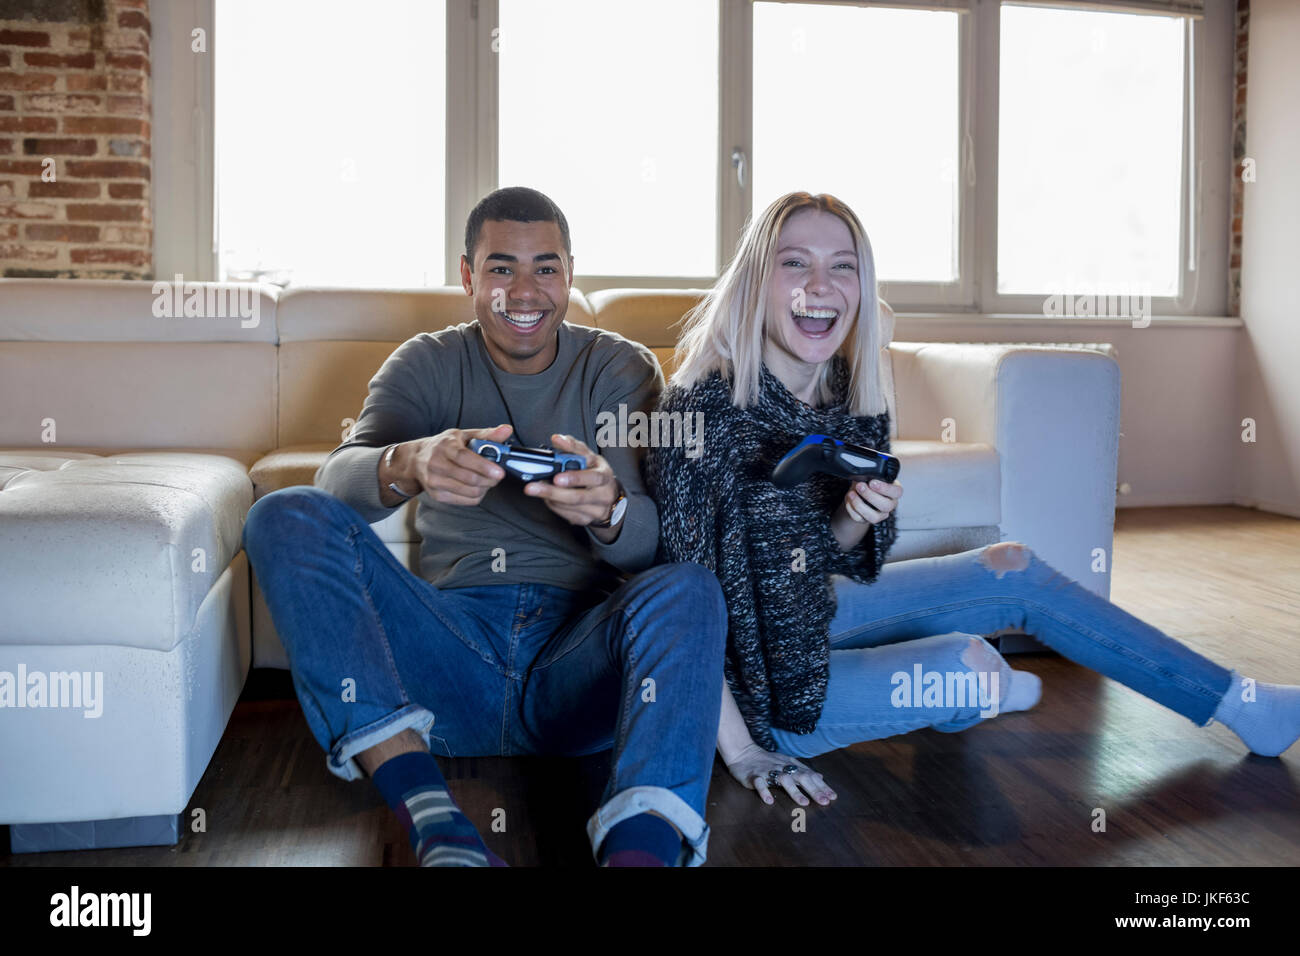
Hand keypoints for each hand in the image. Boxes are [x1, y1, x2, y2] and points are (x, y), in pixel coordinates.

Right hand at [397, 423, 512, 504]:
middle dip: (489, 479)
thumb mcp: (463, 435)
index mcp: (445, 446)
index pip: (464, 458)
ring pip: (469, 492)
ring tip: (488, 480)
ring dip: (485, 488)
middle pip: (469, 478)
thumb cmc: (444, 446)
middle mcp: (436, 464)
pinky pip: (466, 501)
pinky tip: (478, 487)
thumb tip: (507, 429)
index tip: (499, 472)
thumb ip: (487, 434)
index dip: (483, 466)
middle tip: (498, 475)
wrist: (416, 460)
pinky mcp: (437, 495)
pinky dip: (477, 495)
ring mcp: (435, 482)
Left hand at [522, 433, 619, 526]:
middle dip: (553, 492)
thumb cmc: (595, 472)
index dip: (575, 478)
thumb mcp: (589, 456)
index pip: (592, 477)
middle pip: (578, 497)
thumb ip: (573, 446)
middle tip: (533, 487)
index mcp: (605, 475)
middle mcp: (604, 495)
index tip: (556, 477)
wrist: (608, 495)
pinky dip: (553, 505)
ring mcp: (596, 510)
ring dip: (550, 498)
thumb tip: (557, 439)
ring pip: (569, 507)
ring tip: (535, 489)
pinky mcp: (586, 520)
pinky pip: (566, 515)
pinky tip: (547, 497)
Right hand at [725, 743, 835, 806]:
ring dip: (794, 791)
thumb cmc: (767, 761)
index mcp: (790, 765)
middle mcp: (782, 767)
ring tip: (804, 803)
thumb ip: (803, 770)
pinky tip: (769, 801)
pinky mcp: (754, 776)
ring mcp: (768, 771)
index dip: (821, 786)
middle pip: (800, 777)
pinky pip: (759, 783)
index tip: (833, 797)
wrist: (743, 752)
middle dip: (813, 789)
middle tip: (825, 801)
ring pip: (783, 779)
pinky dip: (764, 791)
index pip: (809, 775)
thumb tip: (821, 777)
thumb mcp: (787, 763)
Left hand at [840, 477, 902, 524]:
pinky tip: (849, 499)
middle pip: (886, 506)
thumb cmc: (868, 482)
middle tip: (860, 486)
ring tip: (851, 493)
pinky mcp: (866, 520)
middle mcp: (889, 505)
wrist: (859, 492)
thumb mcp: (871, 476)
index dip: (885, 488)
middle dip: (870, 496)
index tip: (872, 482)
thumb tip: (864, 472)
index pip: (897, 492)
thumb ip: (871, 474)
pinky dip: (851, 508)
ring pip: (874, 517)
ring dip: (860, 504)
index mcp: (894, 492)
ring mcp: (879, 515)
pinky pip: (859, 518)